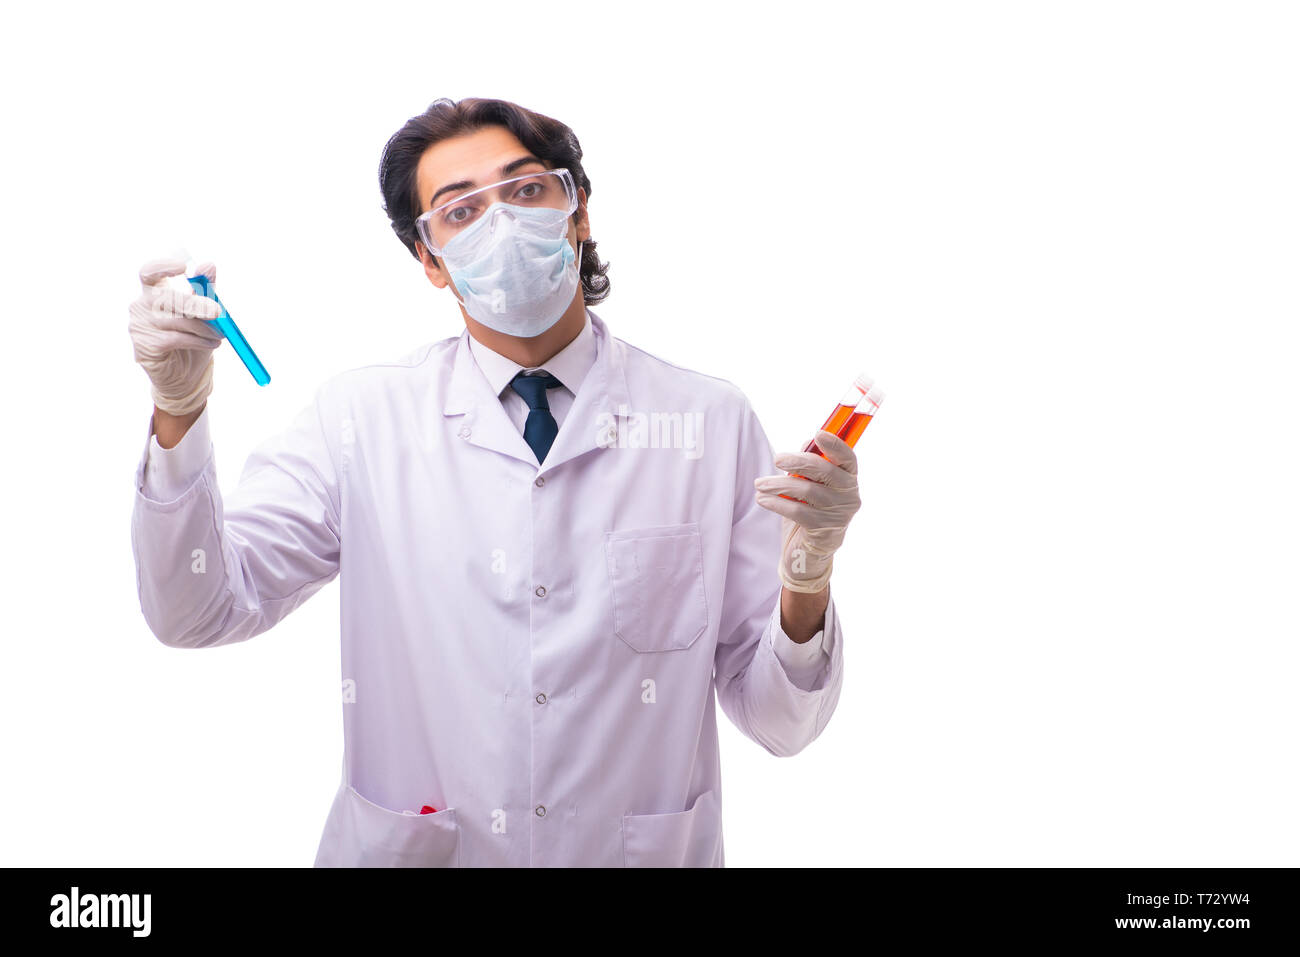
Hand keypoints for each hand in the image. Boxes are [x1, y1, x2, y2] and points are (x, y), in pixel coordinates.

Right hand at [127, 257, 223, 415]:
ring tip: (219, 335)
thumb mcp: (204, 313)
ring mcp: (139, 325)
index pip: (149, 272)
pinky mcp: (144, 345)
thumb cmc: (193, 340)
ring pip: (175, 321)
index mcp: (153, 292)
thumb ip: (205, 289)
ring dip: (203, 328)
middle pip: (166, 297)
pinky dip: (198, 341)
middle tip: (218, 312)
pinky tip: (212, 344)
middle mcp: (142, 306)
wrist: (186, 376)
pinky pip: (175, 338)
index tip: (183, 266)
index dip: (163, 267)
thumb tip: (209, 265)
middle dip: (195, 304)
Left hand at [753, 430, 861, 592]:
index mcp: (848, 480)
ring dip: (779, 484)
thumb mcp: (811, 486)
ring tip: (760, 483)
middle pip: (826, 471)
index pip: (848, 458)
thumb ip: (811, 464)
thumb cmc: (811, 511)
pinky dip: (777, 503)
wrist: (809, 552)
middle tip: (777, 459)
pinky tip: (762, 498)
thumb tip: (807, 444)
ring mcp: (838, 514)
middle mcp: (849, 496)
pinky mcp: (823, 530)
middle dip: (799, 461)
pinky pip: (798, 512)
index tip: (818, 433)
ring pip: (808, 491)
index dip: (835, 445)